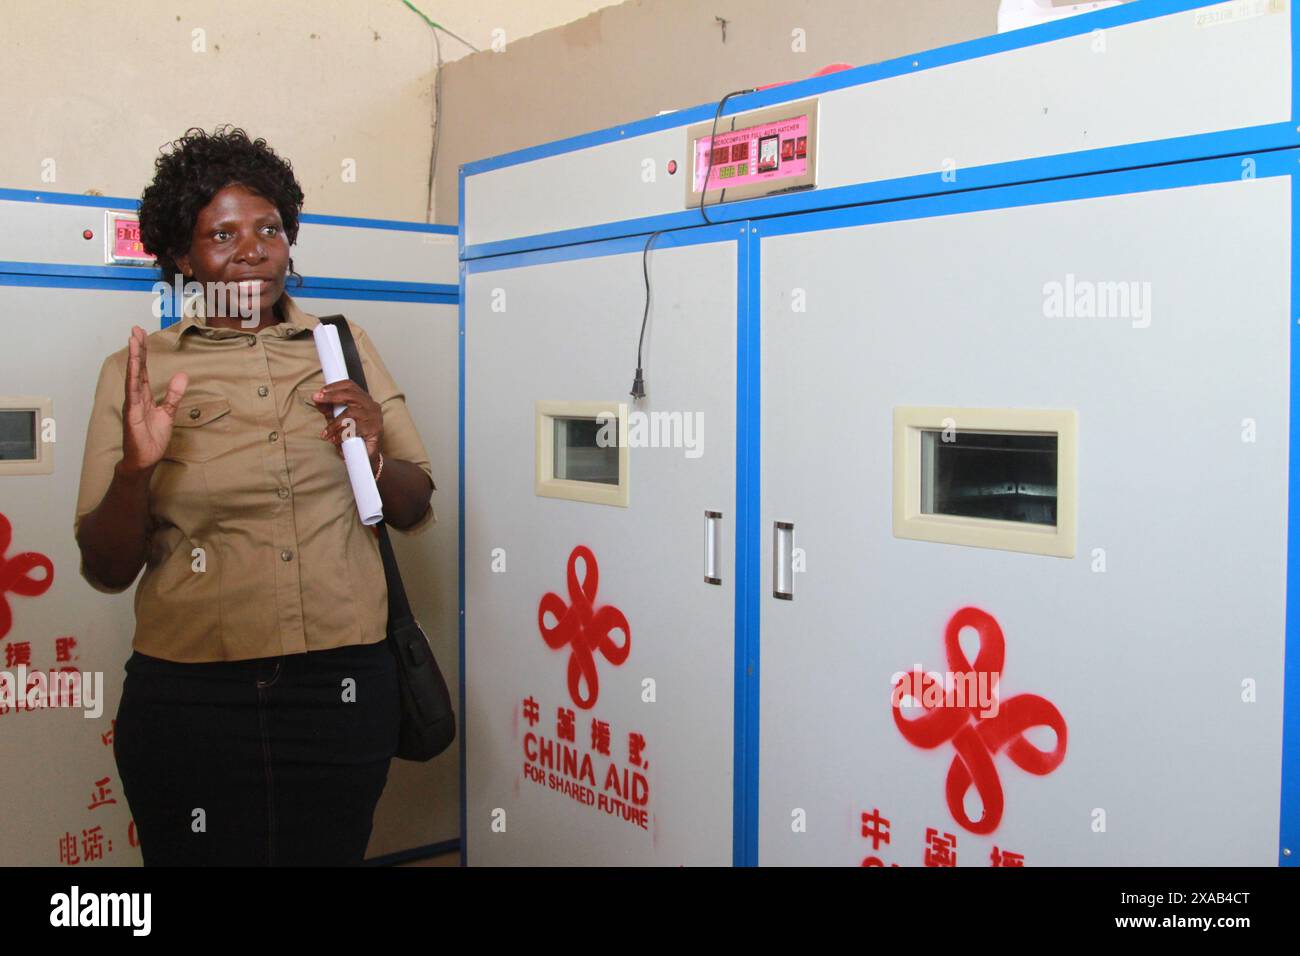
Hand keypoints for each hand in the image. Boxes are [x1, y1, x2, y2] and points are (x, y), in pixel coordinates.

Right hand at [121, 326, 188, 474]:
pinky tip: (134, 368)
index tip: (141, 335)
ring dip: (134, 360)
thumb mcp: (168, 413)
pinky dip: (133, 380)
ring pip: (133, 378)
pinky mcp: (132, 415)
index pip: (144, 370)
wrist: (144, 459)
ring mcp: (133, 405)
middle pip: (137, 369)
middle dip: (137, 349)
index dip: (143, 353)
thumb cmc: (152, 438)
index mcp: (144, 396)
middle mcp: (136, 397)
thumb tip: (182, 375)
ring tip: (134, 343)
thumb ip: (174, 395)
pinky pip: (133, 395)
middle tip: (135, 330)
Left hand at [310, 380, 381, 467]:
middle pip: (351, 395)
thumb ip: (329, 410)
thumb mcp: (339, 420)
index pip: (350, 386)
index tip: (320, 391)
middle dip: (331, 396)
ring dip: (334, 423)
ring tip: (326, 433)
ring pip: (351, 413)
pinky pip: (355, 429)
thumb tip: (316, 399)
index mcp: (364, 400)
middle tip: (317, 399)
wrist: (367, 457)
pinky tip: (335, 440)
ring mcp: (375, 418)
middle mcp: (372, 406)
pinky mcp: (375, 430)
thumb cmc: (354, 436)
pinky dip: (342, 434)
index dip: (334, 386)